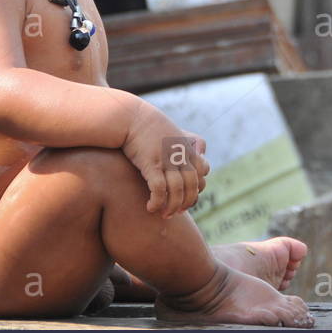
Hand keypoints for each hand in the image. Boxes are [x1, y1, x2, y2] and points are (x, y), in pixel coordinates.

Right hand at [121, 103, 209, 217]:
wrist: (129, 117)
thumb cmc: (148, 126)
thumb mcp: (172, 132)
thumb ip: (186, 143)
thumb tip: (198, 155)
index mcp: (187, 147)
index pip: (202, 171)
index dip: (197, 187)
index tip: (188, 197)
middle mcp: (180, 154)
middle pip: (192, 184)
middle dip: (187, 202)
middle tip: (177, 212)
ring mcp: (167, 159)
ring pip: (178, 190)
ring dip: (172, 206)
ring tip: (165, 215)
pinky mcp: (151, 163)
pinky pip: (160, 189)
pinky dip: (158, 202)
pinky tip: (150, 208)